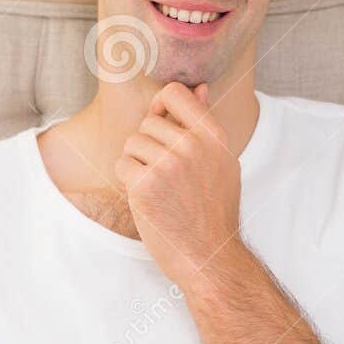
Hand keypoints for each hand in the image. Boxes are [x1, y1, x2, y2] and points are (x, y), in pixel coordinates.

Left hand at [113, 82, 240, 287]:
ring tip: (158, 187)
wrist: (208, 256)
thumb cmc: (213, 210)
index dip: (160, 105)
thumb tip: (200, 88)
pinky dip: (128, 181)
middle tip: (165, 174)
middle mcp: (191, 146)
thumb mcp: (222, 162)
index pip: (174, 93)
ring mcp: (167, 164)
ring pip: (132, 144)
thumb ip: (205, 125)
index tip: (161, 123)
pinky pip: (121, 165)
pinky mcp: (144, 185)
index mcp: (213, 136)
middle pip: (148, 123)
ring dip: (137, 164)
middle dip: (149, 145)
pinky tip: (147, 198)